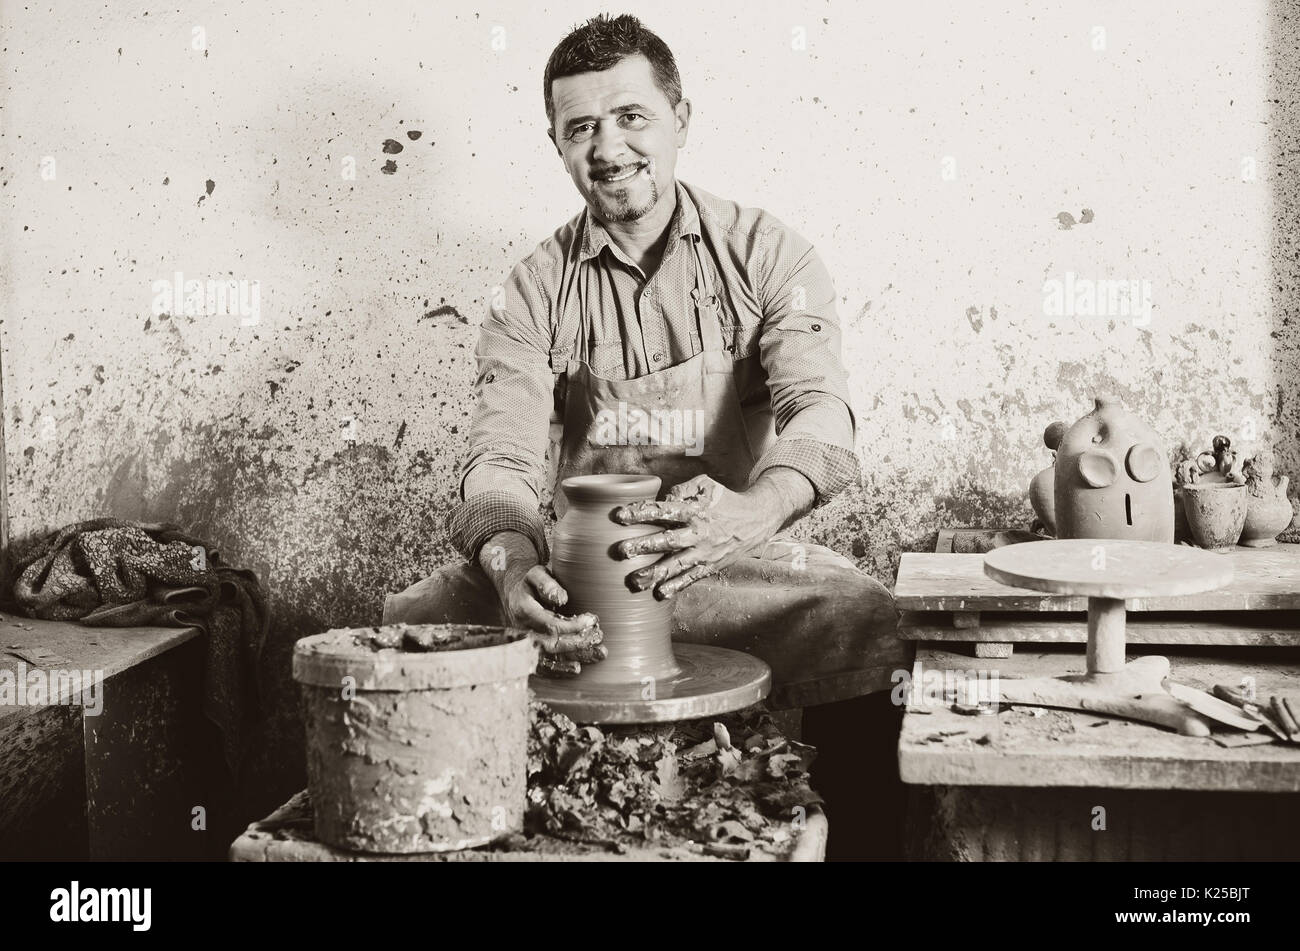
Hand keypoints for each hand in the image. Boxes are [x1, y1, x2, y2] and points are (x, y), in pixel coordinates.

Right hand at [481, 532, 605, 676]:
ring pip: (549, 658)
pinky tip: (578, 668)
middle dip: (578, 643)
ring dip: (575, 658)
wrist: (513, 594)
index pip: (550, 625)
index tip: (592, 619)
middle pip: (551, 644)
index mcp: (523, 610)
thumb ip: (547, 584)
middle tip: (599, 636)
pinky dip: (560, 669)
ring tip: (599, 654)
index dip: (573, 625)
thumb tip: (561, 599)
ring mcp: (524, 644)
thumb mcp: (536, 574)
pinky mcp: (528, 652)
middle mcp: (522, 630)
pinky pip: (542, 666)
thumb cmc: (530, 583)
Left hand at [610, 474, 782, 599]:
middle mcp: (698, 533)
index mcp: (695, 510)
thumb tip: (662, 499)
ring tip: (635, 581)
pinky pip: (691, 578)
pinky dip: (676, 587)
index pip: (664, 510)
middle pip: (668, 541)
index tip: (619, 515)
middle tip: (621, 551)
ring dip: (655, 573)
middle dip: (644, 546)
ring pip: (677, 565)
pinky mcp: (710, 566)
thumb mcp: (706, 486)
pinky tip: (660, 593)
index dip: (641, 512)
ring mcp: (704, 552)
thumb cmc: (724, 501)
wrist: (756, 521)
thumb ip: (682, 489)